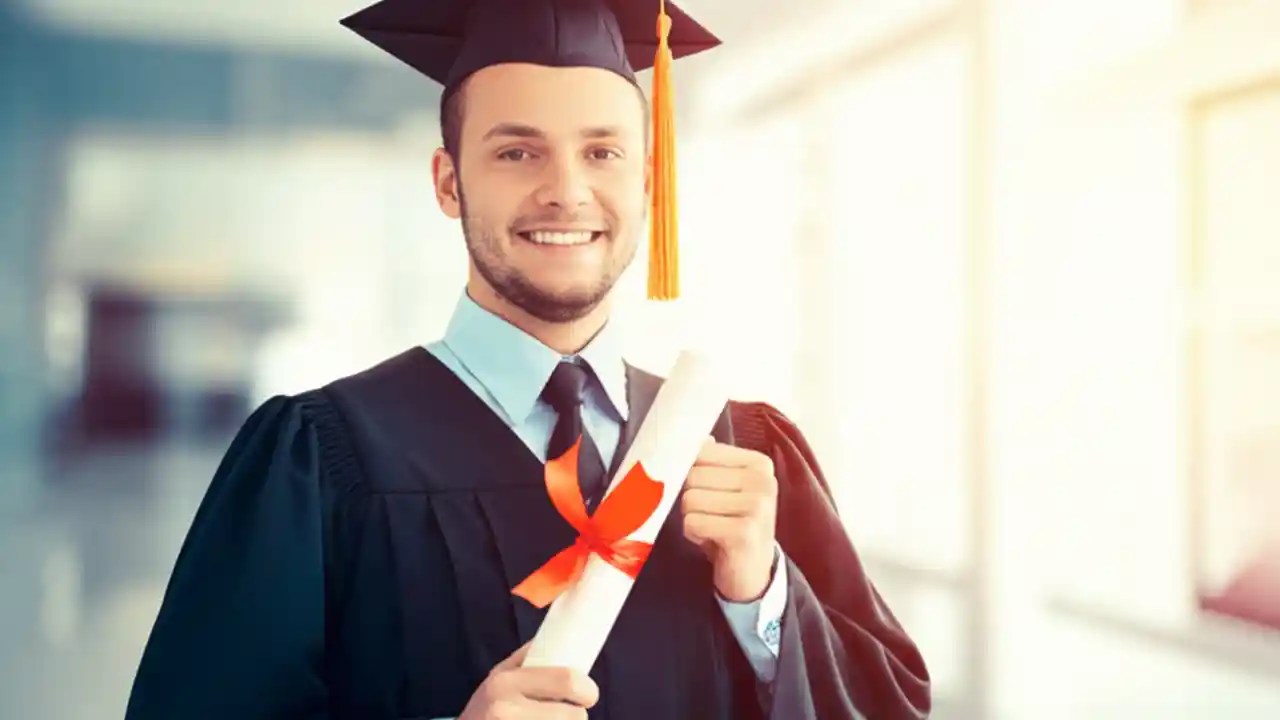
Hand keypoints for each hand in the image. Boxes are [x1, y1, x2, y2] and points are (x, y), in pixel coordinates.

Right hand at [459, 642, 598, 719]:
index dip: (586, 689)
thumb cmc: (485, 709)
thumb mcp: (499, 676)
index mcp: (505, 683)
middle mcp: (506, 710)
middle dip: (577, 715)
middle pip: (575, 716)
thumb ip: (528, 658)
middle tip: (570, 713)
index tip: (588, 694)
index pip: (566, 680)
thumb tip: (560, 634)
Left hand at [681, 438, 778, 601]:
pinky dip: (694, 534)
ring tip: (712, 528)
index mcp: (759, 464)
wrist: (753, 572)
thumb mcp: (725, 488)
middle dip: (691, 498)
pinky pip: (692, 522)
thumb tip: (697, 437)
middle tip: (711, 516)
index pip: (702, 452)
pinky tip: (712, 540)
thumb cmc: (733, 524)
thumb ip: (711, 461)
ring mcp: (757, 506)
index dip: (690, 473)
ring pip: (689, 498)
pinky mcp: (744, 532)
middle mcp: (762, 481)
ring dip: (691, 517)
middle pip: (693, 475)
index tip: (706, 492)